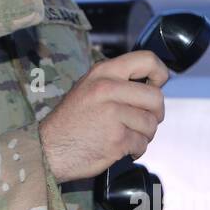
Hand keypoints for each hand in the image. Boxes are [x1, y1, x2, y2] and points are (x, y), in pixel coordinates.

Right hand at [39, 51, 169, 182]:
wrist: (49, 148)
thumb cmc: (71, 120)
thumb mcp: (89, 87)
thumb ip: (117, 82)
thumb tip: (152, 84)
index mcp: (103, 72)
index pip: (148, 60)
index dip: (160, 74)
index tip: (156, 86)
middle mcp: (108, 89)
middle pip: (156, 97)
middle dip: (154, 113)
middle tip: (142, 120)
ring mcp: (113, 114)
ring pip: (151, 123)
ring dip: (144, 134)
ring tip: (126, 135)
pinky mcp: (117, 139)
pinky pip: (142, 143)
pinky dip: (135, 149)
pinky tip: (120, 147)